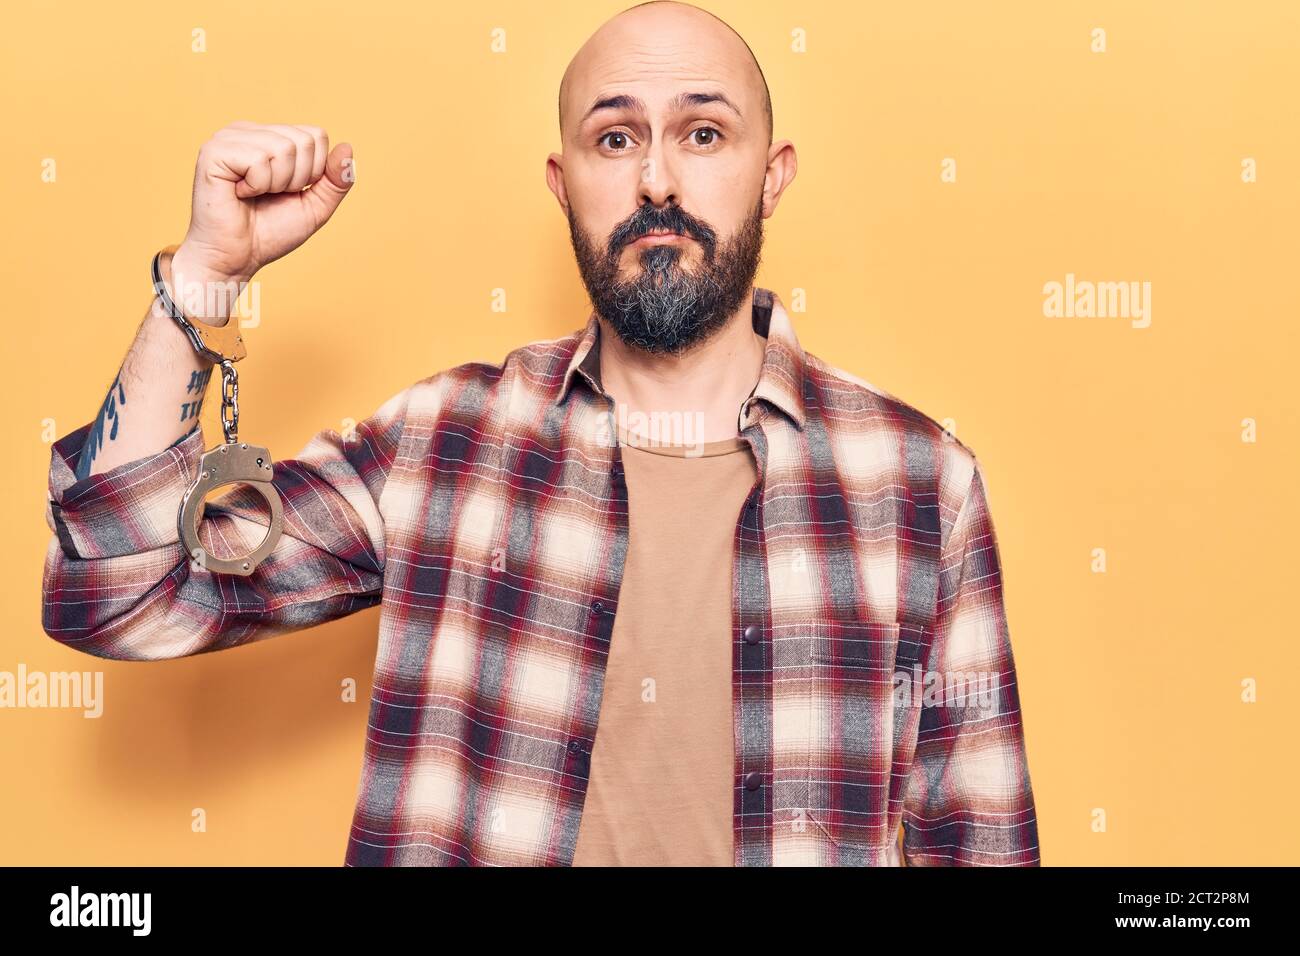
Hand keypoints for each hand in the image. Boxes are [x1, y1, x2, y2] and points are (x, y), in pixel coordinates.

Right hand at [171, 121, 354, 289]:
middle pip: (303, 141)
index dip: (314, 172)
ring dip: (276, 184)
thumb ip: (335, 180)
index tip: (288, 192)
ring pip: (283, 148)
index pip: (316, 135)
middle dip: (296, 179)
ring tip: (254, 194)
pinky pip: (259, 159)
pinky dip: (258, 185)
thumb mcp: (315, 206)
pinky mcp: (214, 151)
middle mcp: (248, 131)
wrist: (237, 258)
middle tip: (268, 195)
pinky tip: (239, 193)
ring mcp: (228, 138)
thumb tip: (348, 147)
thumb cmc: (269, 233)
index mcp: (269, 136)